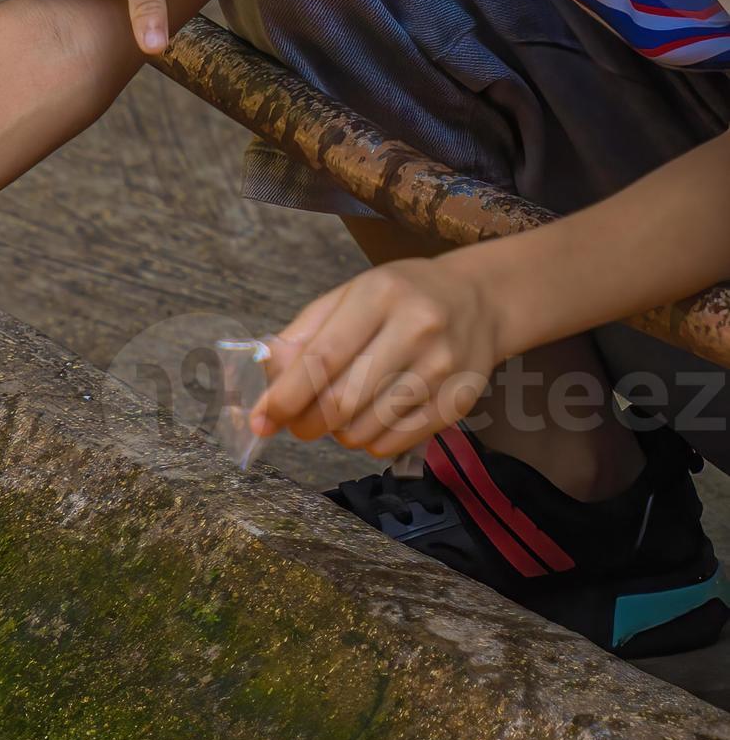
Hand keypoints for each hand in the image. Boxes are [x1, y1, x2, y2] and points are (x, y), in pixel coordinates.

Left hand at [250, 255, 505, 459]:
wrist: (478, 300)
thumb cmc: (399, 300)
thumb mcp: (348, 297)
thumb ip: (302, 338)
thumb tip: (266, 385)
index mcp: (380, 295)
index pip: (321, 360)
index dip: (284, 398)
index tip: (262, 420)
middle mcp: (417, 328)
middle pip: (340, 402)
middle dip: (305, 423)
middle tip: (298, 422)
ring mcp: (442, 367)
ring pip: (362, 430)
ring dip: (337, 432)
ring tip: (342, 411)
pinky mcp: (458, 400)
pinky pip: (390, 443)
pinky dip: (368, 441)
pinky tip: (372, 417)